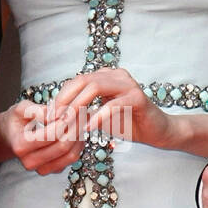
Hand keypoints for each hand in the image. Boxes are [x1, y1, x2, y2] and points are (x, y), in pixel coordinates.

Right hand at [0, 100, 83, 174]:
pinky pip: (72, 158)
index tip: (72, 109)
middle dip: (75, 128)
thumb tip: (55, 114)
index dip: (64, 121)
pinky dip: (78, 144)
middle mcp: (30, 162)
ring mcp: (42, 169)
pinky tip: (77, 131)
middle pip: (62, 146)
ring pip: (70, 155)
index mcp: (21, 146)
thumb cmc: (16, 120)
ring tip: (81, 120)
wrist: (11, 136)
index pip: (49, 135)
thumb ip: (36, 110)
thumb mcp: (21, 109)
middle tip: (82, 113)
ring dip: (79, 137)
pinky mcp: (53, 170)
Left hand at [49, 68, 173, 148]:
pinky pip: (112, 104)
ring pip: (95, 87)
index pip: (77, 80)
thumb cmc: (129, 123)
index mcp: (106, 76)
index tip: (50, 115)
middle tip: (55, 118)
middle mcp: (116, 75)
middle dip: (65, 100)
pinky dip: (97, 116)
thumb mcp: (99, 117)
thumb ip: (83, 112)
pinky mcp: (137, 97)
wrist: (157, 131)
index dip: (61, 96)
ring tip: (68, 122)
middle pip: (83, 80)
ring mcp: (128, 84)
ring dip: (78, 105)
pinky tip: (88, 129)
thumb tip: (58, 116)